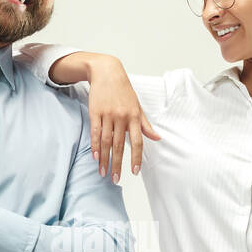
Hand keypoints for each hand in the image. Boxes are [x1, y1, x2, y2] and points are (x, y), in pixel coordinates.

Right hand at [86, 58, 160, 182]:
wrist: (106, 72)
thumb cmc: (124, 90)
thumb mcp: (137, 106)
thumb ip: (145, 124)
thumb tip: (157, 138)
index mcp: (134, 116)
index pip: (137, 141)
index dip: (136, 158)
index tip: (134, 172)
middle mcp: (121, 116)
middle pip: (120, 145)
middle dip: (118, 164)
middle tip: (116, 179)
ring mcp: (107, 115)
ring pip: (106, 141)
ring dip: (105, 158)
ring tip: (104, 172)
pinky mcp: (95, 112)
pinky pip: (95, 132)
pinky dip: (94, 145)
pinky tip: (95, 157)